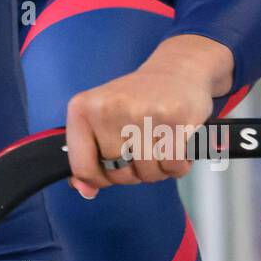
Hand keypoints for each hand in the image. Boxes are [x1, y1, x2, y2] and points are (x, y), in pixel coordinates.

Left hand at [65, 35, 229, 196]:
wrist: (176, 70)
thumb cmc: (136, 100)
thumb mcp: (101, 119)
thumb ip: (88, 156)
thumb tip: (84, 191)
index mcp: (82, 110)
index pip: (82, 167)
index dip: (99, 178)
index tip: (111, 169)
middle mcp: (108, 110)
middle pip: (118, 174)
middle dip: (133, 172)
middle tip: (142, 148)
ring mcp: (140, 114)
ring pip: (147, 174)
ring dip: (157, 169)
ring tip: (159, 144)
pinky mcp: (173, 119)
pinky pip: (173, 167)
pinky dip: (178, 165)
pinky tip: (176, 144)